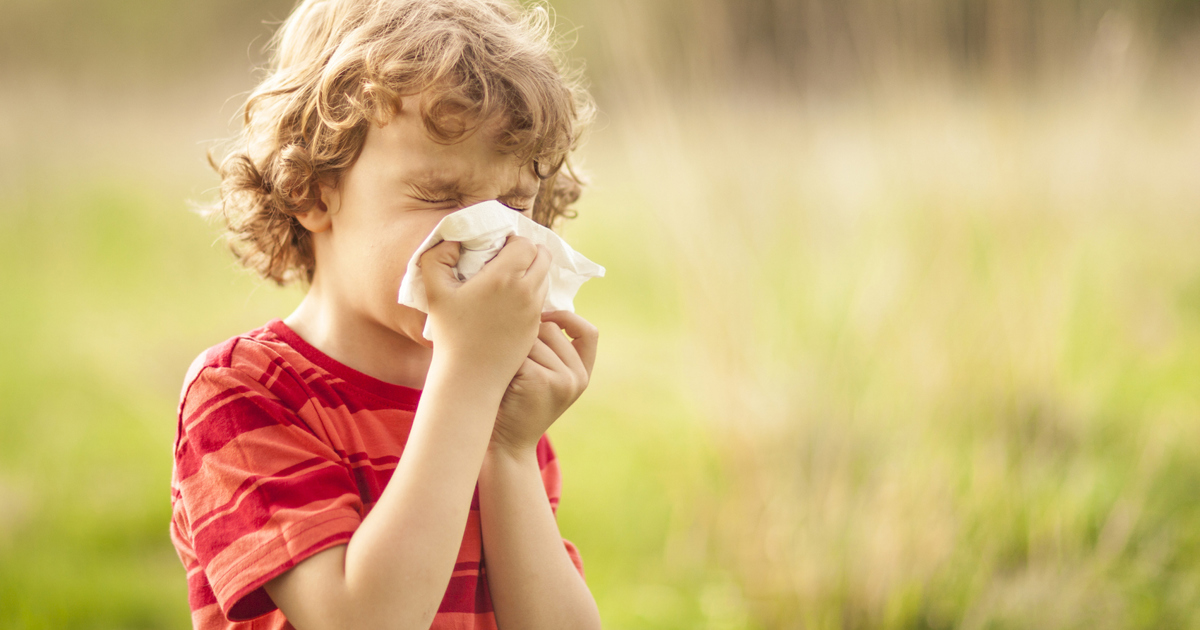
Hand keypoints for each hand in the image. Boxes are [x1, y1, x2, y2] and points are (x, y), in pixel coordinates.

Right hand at [421, 236, 550, 380]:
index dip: (511, 241)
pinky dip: (531, 293)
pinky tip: (510, 300)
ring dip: (532, 272)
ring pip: (545, 278)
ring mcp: (534, 311)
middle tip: (507, 258)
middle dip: (529, 252)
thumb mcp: (434, 291)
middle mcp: (526, 291)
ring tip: (507, 279)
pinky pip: (541, 300)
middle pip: (543, 257)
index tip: (495, 248)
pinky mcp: (536, 327)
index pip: (525, 243)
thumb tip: (453, 240)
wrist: (470, 376)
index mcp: (504, 277)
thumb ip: (437, 257)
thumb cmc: (450, 333)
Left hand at [491, 311, 598, 455]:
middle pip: (551, 328)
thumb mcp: (544, 377)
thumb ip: (550, 349)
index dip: (567, 318)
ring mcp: (563, 379)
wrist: (505, 444)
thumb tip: (534, 303)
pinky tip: (499, 379)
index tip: (544, 317)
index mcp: (582, 373)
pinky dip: (504, 360)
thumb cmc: (515, 404)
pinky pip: (519, 350)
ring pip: (532, 337)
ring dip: (512, 348)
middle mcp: (578, 377)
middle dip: (526, 336)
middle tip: (510, 362)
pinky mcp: (541, 380)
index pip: (589, 332)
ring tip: (504, 373)